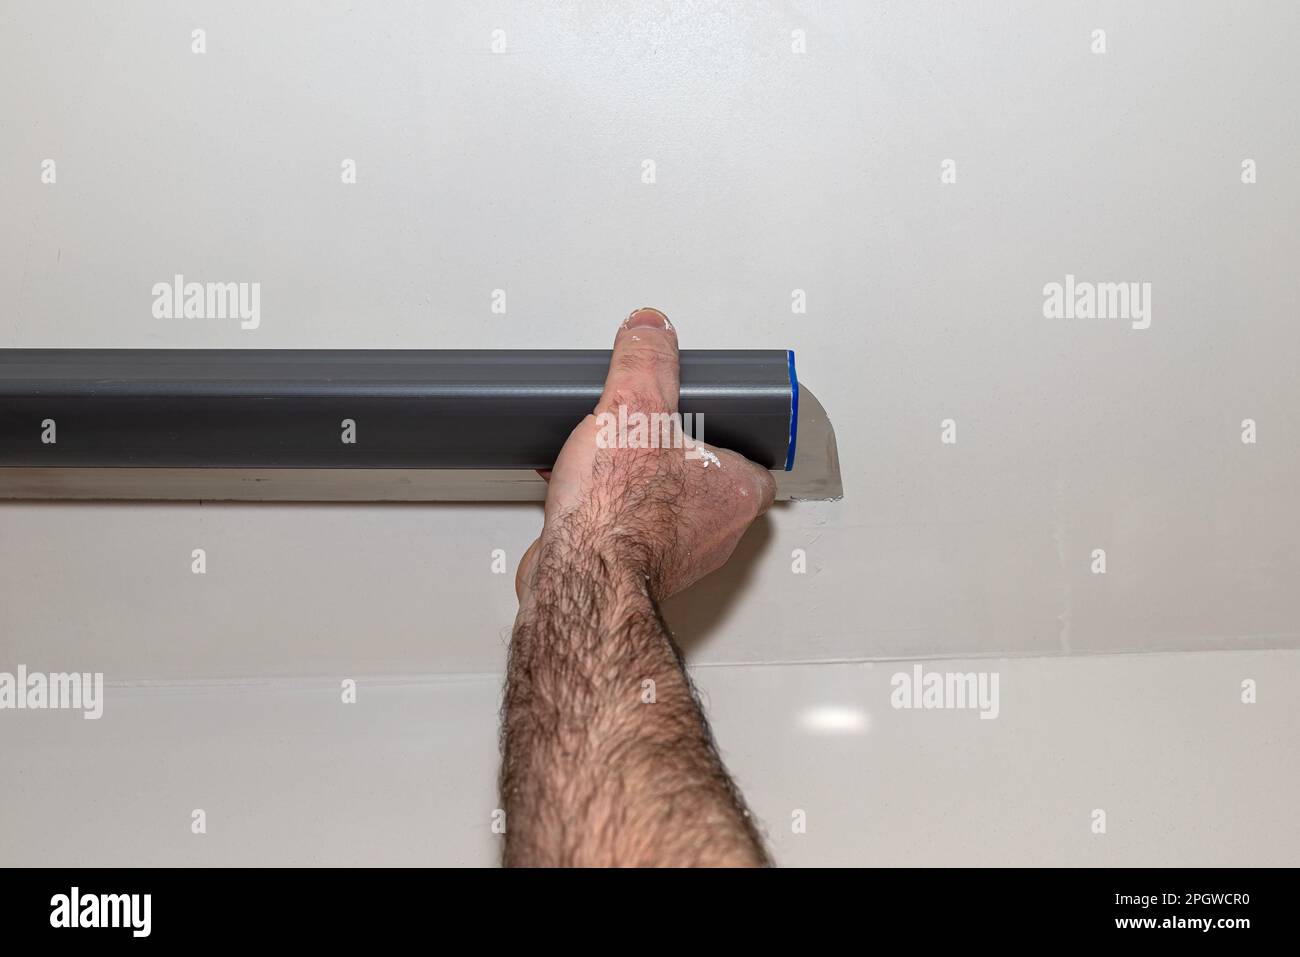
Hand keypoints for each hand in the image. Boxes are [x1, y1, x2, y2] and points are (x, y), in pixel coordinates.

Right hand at [515, 307, 775, 606]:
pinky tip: (579, 491)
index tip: (703, 416)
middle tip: (649, 435)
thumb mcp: (635, 404)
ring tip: (607, 459)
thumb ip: (647, 359)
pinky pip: (626, 532)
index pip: (752, 457)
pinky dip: (605, 511)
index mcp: (737, 492)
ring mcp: (678, 557)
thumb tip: (651, 328)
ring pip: (665, 509)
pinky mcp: (635, 572)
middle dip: (672, 457)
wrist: (577, 577)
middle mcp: (716, 531)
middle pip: (706, 481)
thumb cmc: (619, 513)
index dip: (727, 433)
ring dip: (636, 486)